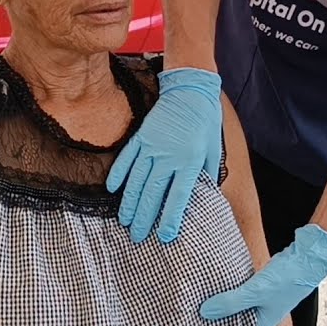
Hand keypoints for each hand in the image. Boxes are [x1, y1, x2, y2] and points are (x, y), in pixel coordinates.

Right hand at [106, 67, 223, 242]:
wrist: (191, 88)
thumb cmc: (206, 119)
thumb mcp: (214, 148)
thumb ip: (209, 173)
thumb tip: (208, 194)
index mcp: (190, 162)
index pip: (178, 198)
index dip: (170, 219)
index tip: (164, 236)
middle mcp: (169, 157)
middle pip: (153, 194)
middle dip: (144, 218)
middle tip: (137, 237)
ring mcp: (152, 146)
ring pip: (137, 180)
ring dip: (130, 202)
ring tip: (124, 221)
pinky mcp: (141, 136)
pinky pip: (127, 158)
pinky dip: (118, 174)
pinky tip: (112, 189)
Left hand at [200, 224, 326, 325]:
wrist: (307, 258)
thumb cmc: (288, 279)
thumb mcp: (255, 292)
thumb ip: (230, 302)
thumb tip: (205, 311)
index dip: (213, 325)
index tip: (195, 317)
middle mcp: (259, 316)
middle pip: (231, 316)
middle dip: (216, 309)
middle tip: (194, 302)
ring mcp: (259, 301)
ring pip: (234, 302)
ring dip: (222, 297)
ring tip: (201, 292)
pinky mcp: (258, 287)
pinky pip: (239, 290)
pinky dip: (230, 287)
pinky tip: (216, 281)